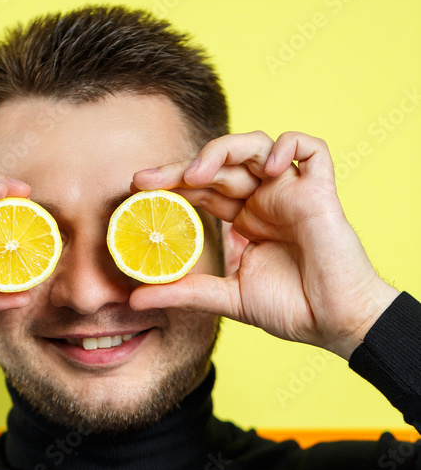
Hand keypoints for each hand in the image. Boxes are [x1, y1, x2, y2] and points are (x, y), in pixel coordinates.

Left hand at [129, 130, 399, 358]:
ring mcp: (291, 192)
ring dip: (223, 151)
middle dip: (180, 168)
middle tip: (146, 181)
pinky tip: (268, 170)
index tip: (137, 189)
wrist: (334, 323)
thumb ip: (183, 293)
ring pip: (257, 146)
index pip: (201, 189)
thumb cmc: (290, 309)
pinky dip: (290, 146)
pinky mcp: (320, 192)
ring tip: (196, 174)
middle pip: (219, 165)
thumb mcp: (226, 299)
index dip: (171, 183)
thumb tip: (134, 299)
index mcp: (243, 219)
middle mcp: (264, 200)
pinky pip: (311, 149)